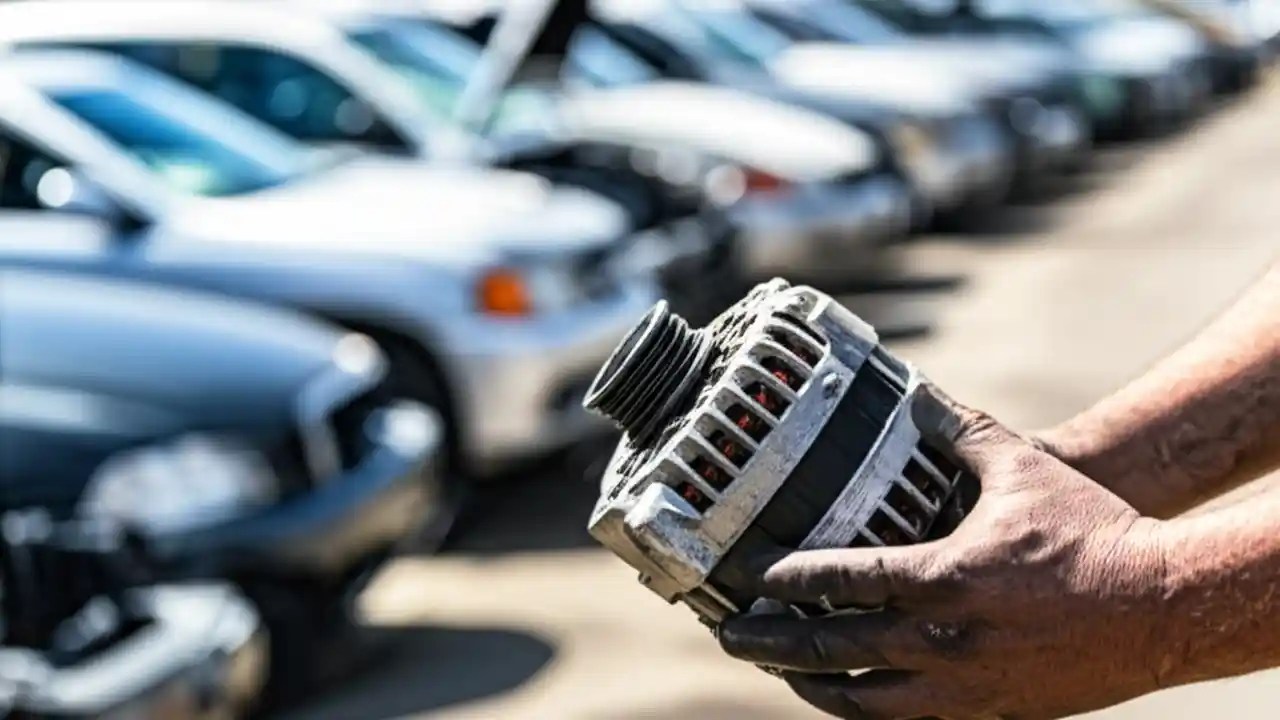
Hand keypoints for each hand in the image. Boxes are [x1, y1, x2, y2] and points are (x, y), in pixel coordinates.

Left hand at [716, 388, 1172, 719]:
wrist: (1166, 605)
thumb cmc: (1094, 532)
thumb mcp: (1021, 468)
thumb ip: (959, 431)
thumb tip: (916, 398)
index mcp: (944, 579)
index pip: (841, 581)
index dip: (786, 580)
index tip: (748, 578)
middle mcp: (944, 642)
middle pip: (834, 652)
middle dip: (771, 644)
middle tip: (730, 634)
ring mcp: (967, 687)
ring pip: (867, 704)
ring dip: (815, 688)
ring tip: (783, 675)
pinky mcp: (993, 712)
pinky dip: (872, 713)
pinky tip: (855, 702)